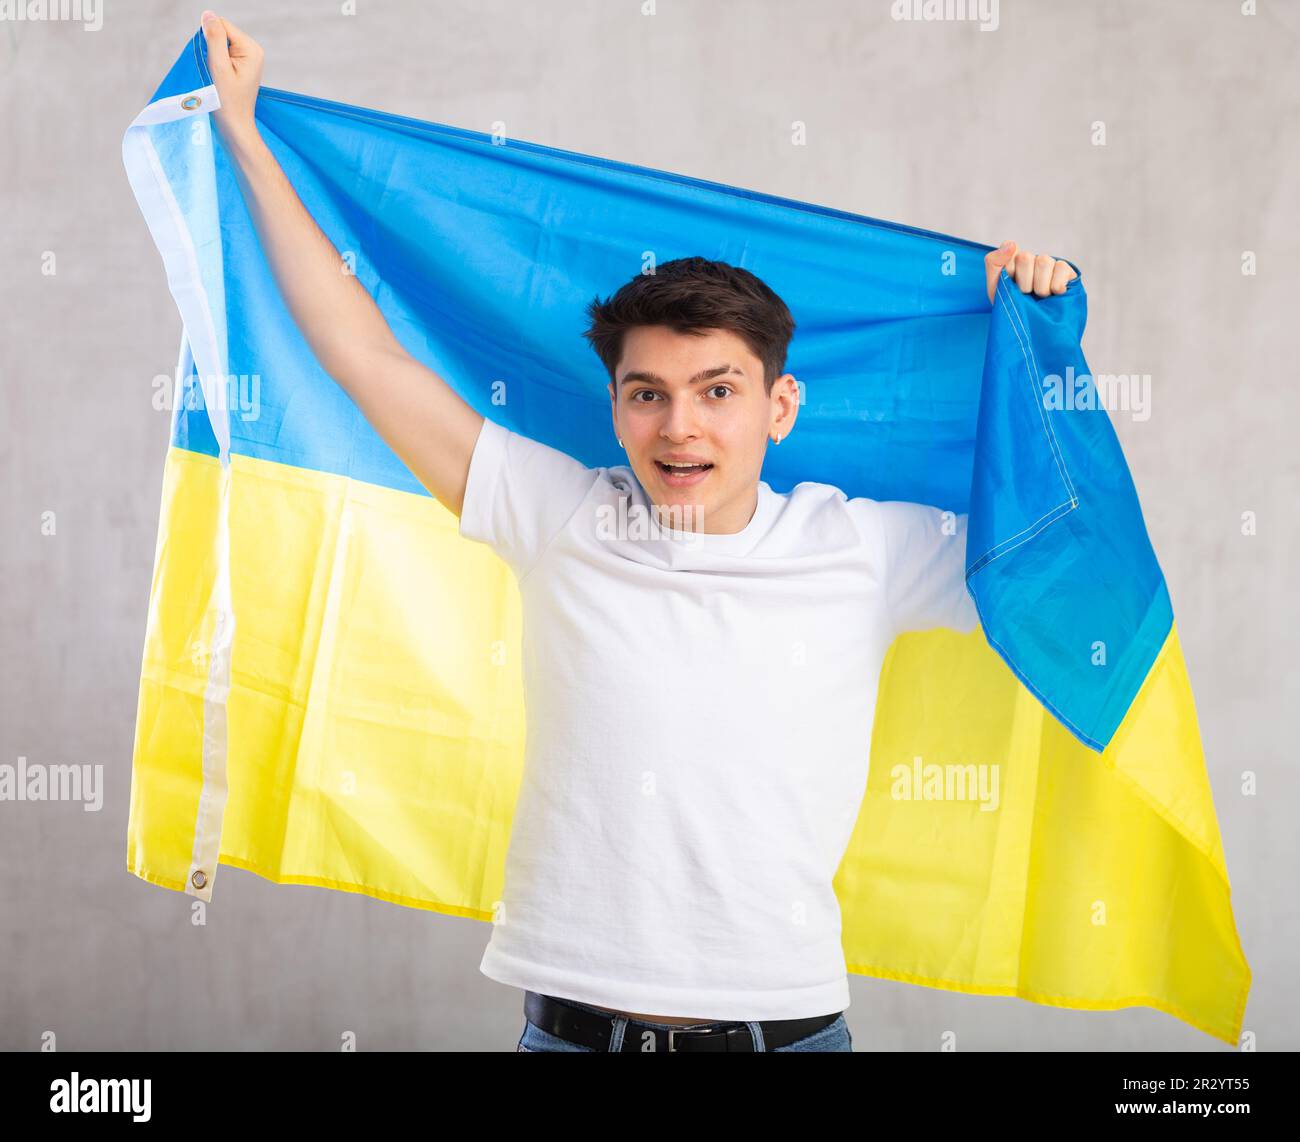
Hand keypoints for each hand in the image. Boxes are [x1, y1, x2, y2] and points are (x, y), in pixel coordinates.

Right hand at [200, 10, 263, 141]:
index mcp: (251, 49)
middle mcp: (252, 50)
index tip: (213, 63)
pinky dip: (214, 63)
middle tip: (215, 73)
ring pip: (218, 43)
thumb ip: (214, 38)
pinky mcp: (240, 66)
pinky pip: (220, 54)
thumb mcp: (218, 66)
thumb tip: (208, 14)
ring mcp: (247, 58)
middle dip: (210, 49)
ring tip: (217, 78)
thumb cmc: (226, 101)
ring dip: (211, 57)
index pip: (221, 25)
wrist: (234, 127)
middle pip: (220, 33)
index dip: (209, 40)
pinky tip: (218, 79)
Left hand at [985, 240, 1076, 302]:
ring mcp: (1049, 264)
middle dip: (1023, 283)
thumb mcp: (996, 290)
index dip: (1009, 272)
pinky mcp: (1066, 271)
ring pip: (1044, 262)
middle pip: (1025, 258)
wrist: (1032, 330)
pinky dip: (1055, 286)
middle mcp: (1032, 260)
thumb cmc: (1013, 308)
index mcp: (1013, 262)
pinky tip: (1054, 294)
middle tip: (1025, 295)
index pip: (1009, 250)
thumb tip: (1012, 243)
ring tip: (1040, 297)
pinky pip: (1061, 268)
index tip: (1010, 286)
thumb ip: (994, 263)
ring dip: (1040, 286)